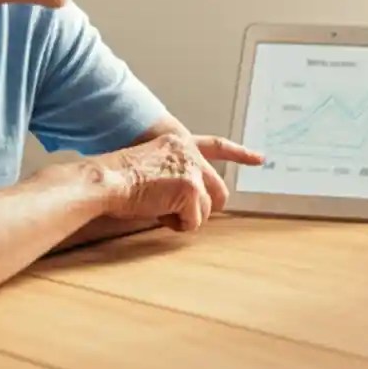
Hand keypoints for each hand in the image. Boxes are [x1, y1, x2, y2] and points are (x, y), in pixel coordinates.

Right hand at [99, 134, 263, 231]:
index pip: (216, 146)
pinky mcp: (189, 188)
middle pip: (219, 190)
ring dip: (186, 217)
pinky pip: (193, 221)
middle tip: (181, 214)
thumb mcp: (151, 166)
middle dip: (204, 207)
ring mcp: (191, 170)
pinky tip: (158, 214)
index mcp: (179, 144)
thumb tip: (190, 201)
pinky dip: (178, 225)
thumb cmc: (118, 179)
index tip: (260, 158)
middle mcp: (189, 153)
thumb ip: (174, 174)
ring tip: (159, 210)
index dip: (240, 154)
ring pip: (207, 209)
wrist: (107, 179)